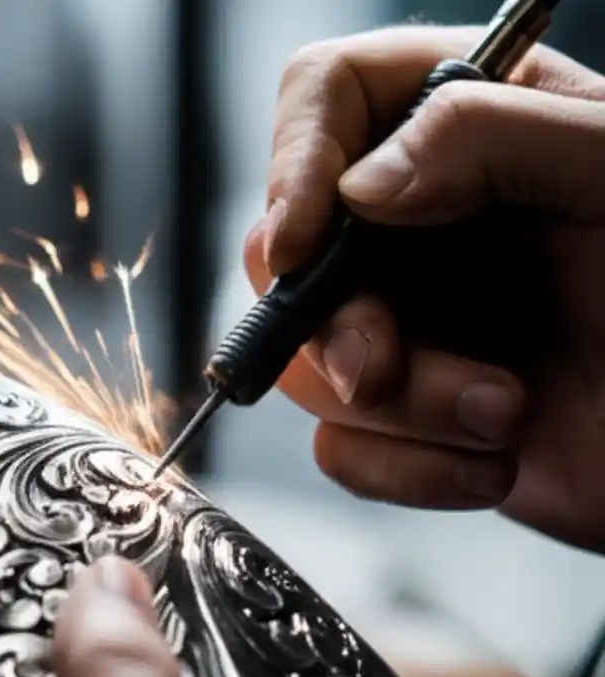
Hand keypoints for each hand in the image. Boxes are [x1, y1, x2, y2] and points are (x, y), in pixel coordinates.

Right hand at [244, 25, 604, 549]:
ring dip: (398, 409)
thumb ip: (491, 135)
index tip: (297, 246)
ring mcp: (412, 320)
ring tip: (503, 416)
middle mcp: (423, 220)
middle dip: (337, 325)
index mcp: (472, 127)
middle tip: (385, 367)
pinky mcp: (412, 416)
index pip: (330, 96)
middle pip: (284, 248)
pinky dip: (407, 470)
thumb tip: (359, 188)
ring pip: (306, 359)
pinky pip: (339, 446)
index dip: (293, 162)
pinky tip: (493, 464)